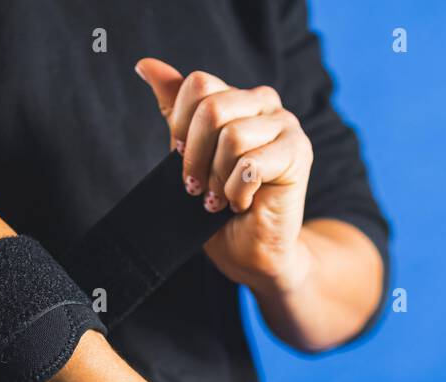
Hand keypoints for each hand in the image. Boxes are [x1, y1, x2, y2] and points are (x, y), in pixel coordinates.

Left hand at [134, 58, 313, 292]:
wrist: (253, 252)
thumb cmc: (221, 206)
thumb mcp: (189, 155)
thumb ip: (175, 111)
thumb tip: (145, 65)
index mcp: (238, 98)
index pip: (198, 85)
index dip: (181, 127)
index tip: (182, 160)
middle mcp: (265, 103)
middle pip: (212, 109)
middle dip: (195, 157)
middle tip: (198, 187)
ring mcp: (287, 126)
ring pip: (232, 137)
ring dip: (218, 178)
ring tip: (221, 199)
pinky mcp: (299, 154)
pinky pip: (251, 164)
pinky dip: (237, 191)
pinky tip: (243, 203)